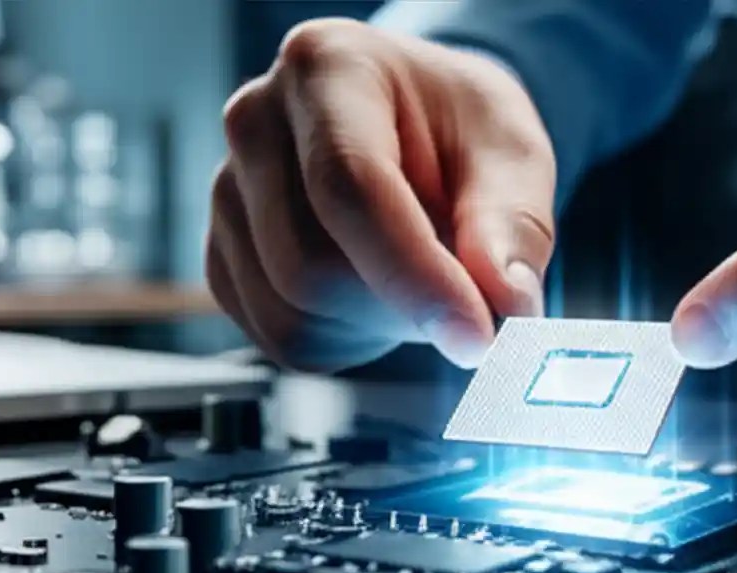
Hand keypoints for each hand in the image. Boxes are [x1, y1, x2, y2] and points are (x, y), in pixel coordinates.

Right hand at [206, 19, 554, 371]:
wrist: (415, 133)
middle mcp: (256, 123)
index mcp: (327, 67)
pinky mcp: (222, 258)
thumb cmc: (455, 130)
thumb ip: (514, 223)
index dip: (413, 274)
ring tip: (417, 280)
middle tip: (463, 293)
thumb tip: (506, 300)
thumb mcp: (512, 152)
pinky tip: (376, 297)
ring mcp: (227, 195)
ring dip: (377, 327)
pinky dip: (346, 341)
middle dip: (401, 306)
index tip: (475, 335)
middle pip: (310, 267)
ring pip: (292, 314)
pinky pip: (280, 339)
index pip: (349, 185)